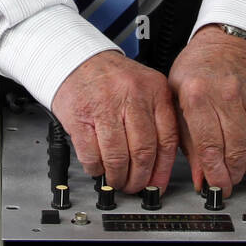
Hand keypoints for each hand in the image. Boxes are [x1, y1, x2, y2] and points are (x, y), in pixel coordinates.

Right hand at [50, 51, 178, 193]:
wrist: (78, 60)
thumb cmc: (113, 79)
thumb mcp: (146, 89)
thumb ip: (158, 121)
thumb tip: (161, 166)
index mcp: (155, 90)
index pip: (167, 139)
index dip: (163, 169)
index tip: (158, 184)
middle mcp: (132, 95)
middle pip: (143, 151)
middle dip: (139, 178)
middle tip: (135, 186)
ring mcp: (105, 105)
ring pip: (118, 156)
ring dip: (118, 177)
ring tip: (117, 180)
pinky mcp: (80, 116)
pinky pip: (91, 154)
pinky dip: (96, 169)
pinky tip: (99, 168)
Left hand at [167, 26, 245, 195]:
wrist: (228, 41)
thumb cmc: (198, 67)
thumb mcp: (178, 97)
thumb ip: (187, 138)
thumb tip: (199, 174)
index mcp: (198, 94)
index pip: (209, 145)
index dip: (213, 173)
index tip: (213, 187)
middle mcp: (226, 94)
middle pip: (233, 149)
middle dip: (229, 175)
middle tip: (224, 185)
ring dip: (243, 165)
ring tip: (233, 172)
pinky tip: (245, 153)